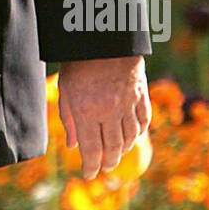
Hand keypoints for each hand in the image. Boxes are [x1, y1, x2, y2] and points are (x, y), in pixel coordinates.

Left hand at [57, 55, 150, 179]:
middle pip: (112, 148)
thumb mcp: (65, 89)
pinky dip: (139, 132)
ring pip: (130, 137)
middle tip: (104, 168)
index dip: (90, 166)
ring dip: (123, 150)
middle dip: (108, 162)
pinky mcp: (140, 94)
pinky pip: (144, 120)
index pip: (91, 150)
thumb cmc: (78, 61)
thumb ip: (68, 119)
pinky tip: (133, 137)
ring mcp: (127, 103)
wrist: (104, 34)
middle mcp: (109, 111)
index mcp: (87, 111)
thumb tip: (72, 146)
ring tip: (117, 155)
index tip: (88, 174)